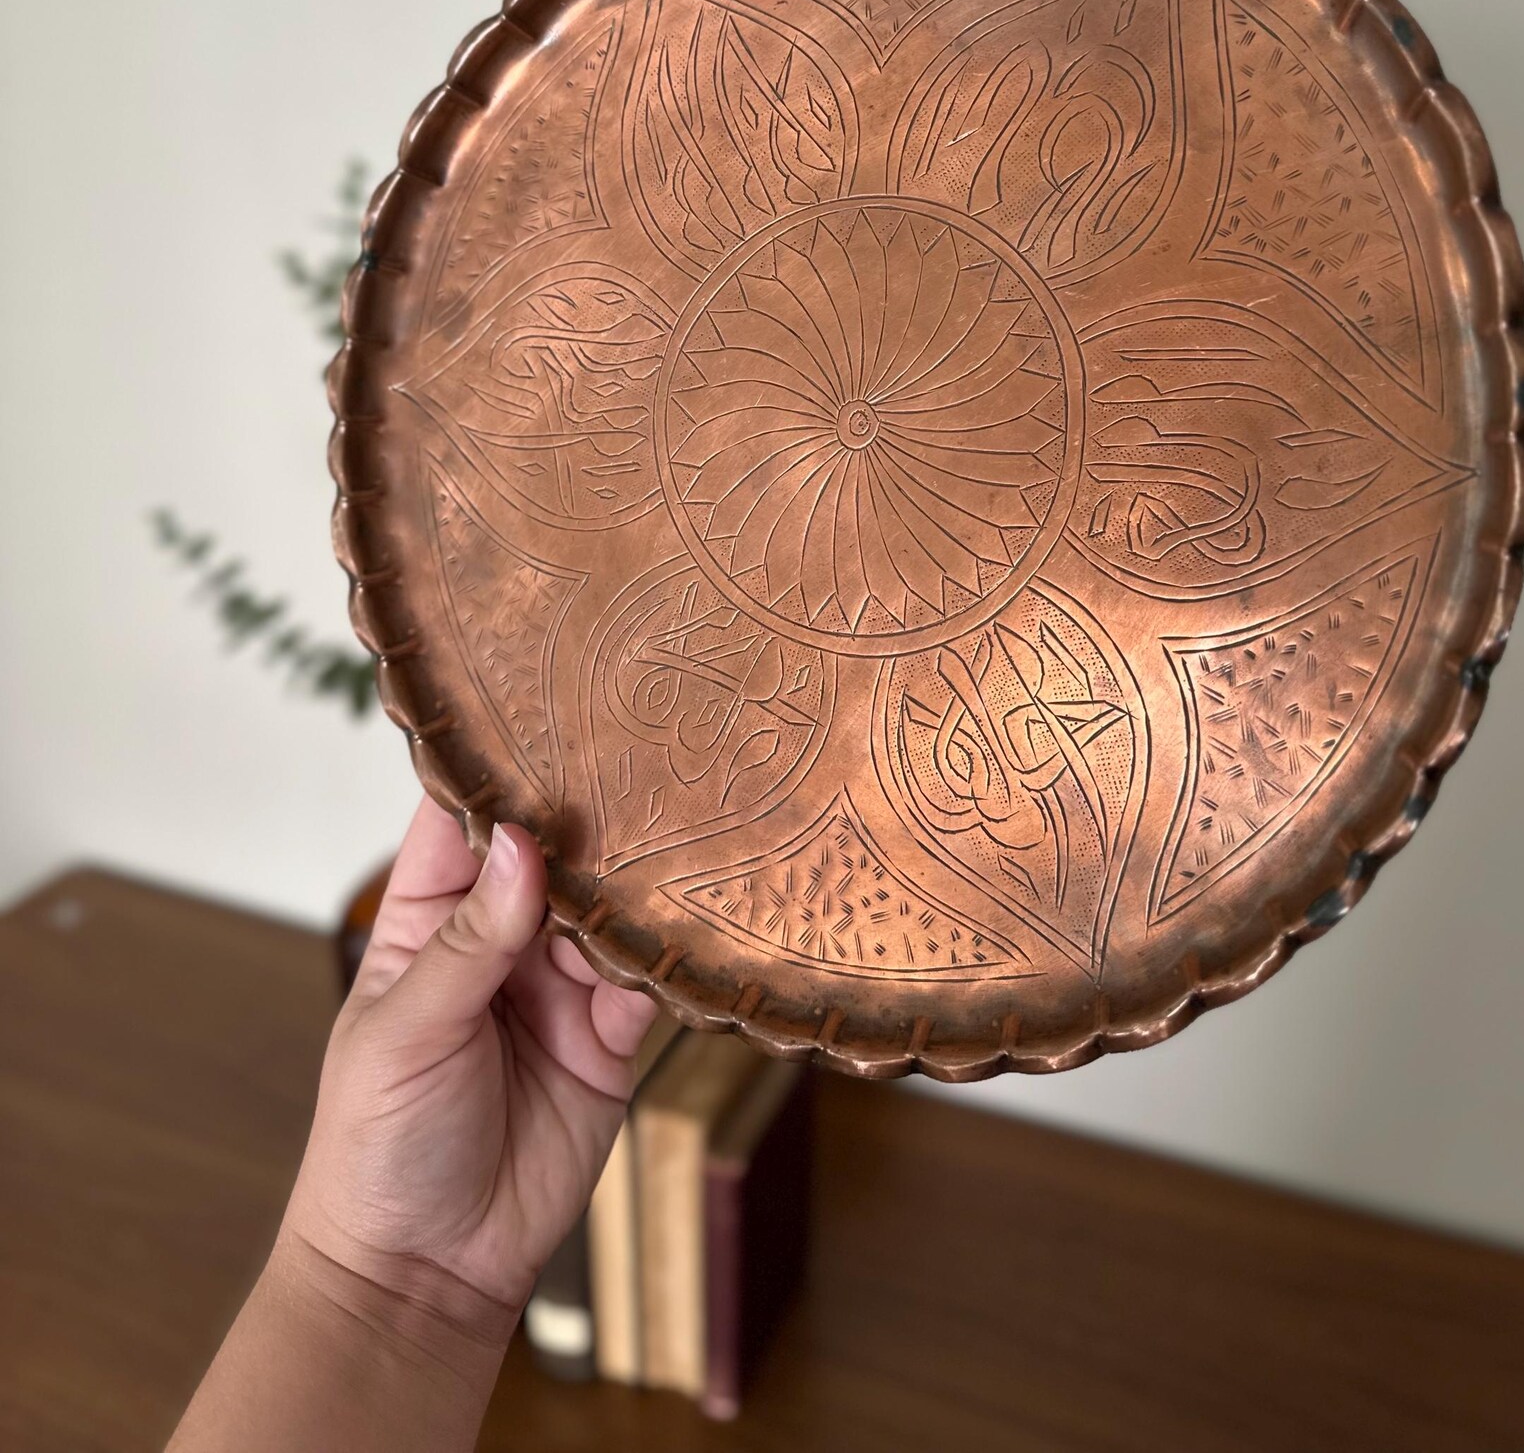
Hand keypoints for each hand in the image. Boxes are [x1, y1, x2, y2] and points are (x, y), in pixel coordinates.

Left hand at [283, 797, 654, 1342]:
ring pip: (608, 911)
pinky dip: (666, 958)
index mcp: (428, 920)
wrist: (424, 1275)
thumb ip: (469, 943)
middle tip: (643, 762)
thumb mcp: (404, 1034)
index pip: (464, 821)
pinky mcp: (609, 1041)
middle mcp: (498, 941)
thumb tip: (521, 847)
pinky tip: (684, 933)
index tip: (550, 710)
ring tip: (673, 839)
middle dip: (589, 817)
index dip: (499, 769)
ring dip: (634, 885)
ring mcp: (557, 988)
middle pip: (553, 855)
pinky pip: (648, 984)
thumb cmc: (377, 1146)